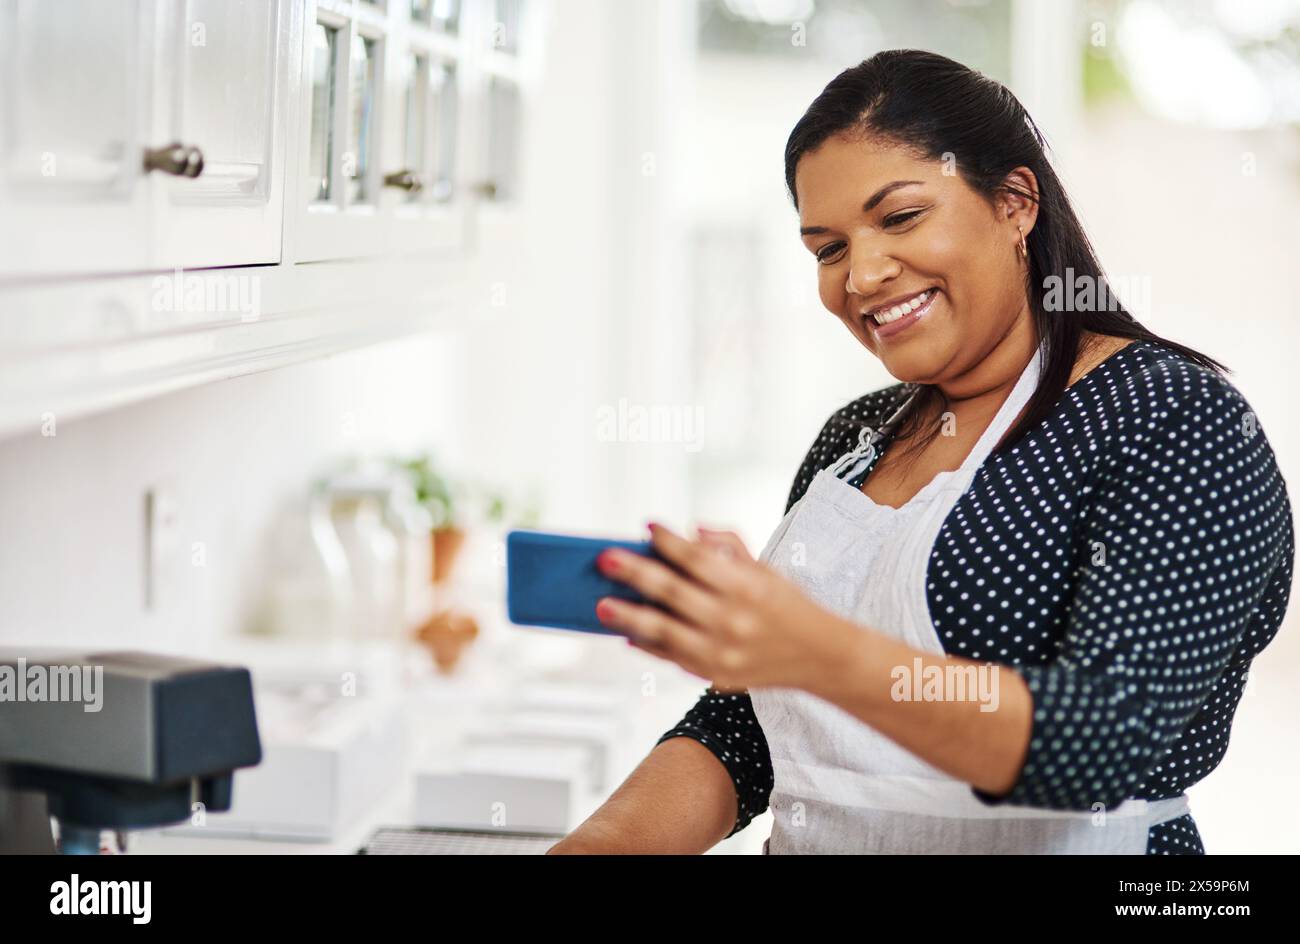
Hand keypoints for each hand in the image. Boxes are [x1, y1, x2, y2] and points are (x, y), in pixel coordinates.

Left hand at [594, 523, 858, 691]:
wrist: (818, 656)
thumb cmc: (785, 604)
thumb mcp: (766, 568)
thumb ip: (729, 545)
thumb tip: (691, 530)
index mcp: (747, 587)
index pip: (698, 558)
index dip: (670, 541)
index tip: (647, 525)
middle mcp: (732, 620)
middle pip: (673, 592)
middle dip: (635, 573)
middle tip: (604, 559)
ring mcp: (722, 652)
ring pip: (664, 631)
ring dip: (629, 616)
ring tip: (600, 604)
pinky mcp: (715, 675)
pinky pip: (672, 658)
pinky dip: (647, 646)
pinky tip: (627, 633)